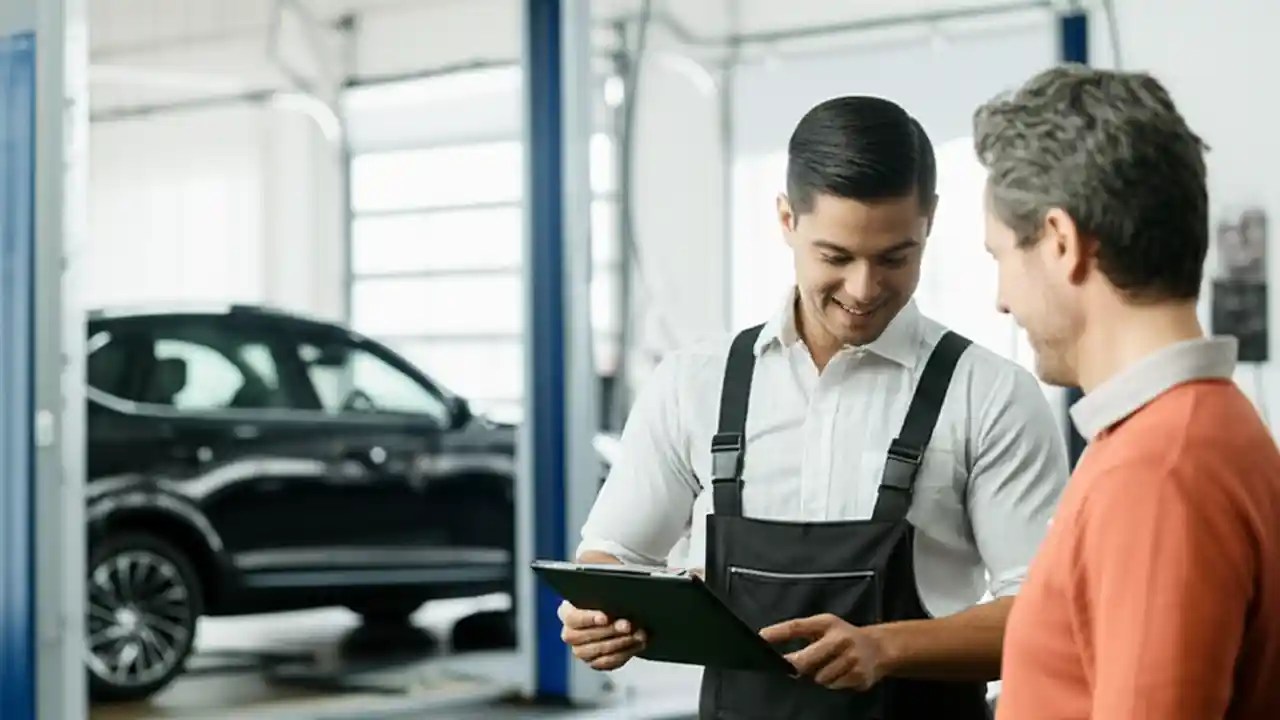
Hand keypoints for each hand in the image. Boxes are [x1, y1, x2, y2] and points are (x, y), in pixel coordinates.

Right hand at [558, 600, 646, 670]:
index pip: (572, 618)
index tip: (605, 618)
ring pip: (597, 651)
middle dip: (610, 630)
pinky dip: (624, 654)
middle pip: (585, 636)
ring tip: (637, 635)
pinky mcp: (593, 662)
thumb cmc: (607, 604)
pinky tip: (636, 645)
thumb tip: (615, 606)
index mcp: (567, 613)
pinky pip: (607, 662)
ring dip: (620, 643)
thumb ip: (605, 600)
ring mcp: (580, 651)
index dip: (589, 618)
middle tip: (627, 626)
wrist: (617, 617)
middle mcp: (570, 634)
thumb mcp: (605, 597)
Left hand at [760, 614, 887, 690]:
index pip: (797, 626)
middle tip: (790, 668)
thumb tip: (768, 641)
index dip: (778, 633)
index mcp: (826, 623)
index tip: (761, 638)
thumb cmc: (842, 637)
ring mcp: (851, 658)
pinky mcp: (859, 675)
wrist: (879, 647)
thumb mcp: (823, 627)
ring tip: (826, 666)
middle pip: (806, 660)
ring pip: (819, 677)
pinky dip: (832, 683)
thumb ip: (800, 633)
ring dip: (818, 676)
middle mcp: (839, 638)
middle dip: (795, 666)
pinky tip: (839, 673)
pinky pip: (834, 686)